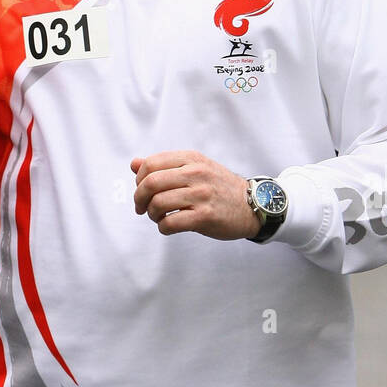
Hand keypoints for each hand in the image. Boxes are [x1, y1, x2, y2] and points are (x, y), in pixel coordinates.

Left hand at [131, 150, 258, 239]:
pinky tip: (168, 226)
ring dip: (152, 214)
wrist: (252, 204)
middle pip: (151, 183)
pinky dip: (162, 227)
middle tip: (141, 207)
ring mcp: (201, 195)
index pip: (151, 164)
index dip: (139, 179)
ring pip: (158, 204)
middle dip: (139, 198)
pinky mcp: (205, 216)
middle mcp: (196, 174)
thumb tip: (134, 164)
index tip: (141, 189)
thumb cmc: (219, 187)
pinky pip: (170, 223)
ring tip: (158, 217)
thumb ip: (164, 165)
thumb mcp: (195, 168)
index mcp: (191, 159)